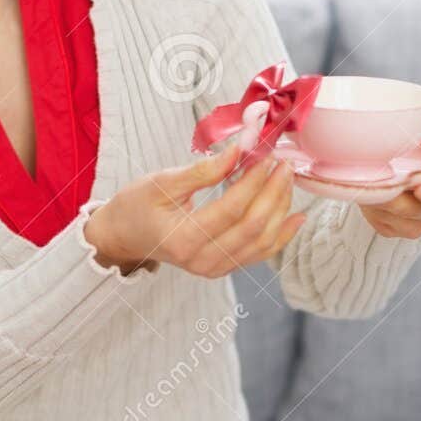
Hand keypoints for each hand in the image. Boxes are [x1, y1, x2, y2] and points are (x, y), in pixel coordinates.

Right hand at [84, 145, 306, 278]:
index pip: (231, 209)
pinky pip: (259, 253)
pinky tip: (296, 216)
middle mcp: (201, 261)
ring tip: (287, 180)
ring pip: (261, 241)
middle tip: (284, 163)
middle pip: (252, 227)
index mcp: (183, 239)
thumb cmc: (136, 206)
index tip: (266, 156)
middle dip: (273, 193)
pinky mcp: (222, 268)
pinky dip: (280, 234)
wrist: (124, 236)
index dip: (253, 181)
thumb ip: (202, 170)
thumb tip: (239, 151)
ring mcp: (213, 269)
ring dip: (280, 209)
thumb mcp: (162, 182)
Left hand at [359, 121, 420, 237]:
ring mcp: (414, 223)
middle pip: (420, 214)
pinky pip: (381, 222)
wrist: (397, 162)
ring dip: (382, 203)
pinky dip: (372, 208)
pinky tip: (365, 191)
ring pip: (397, 220)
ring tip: (370, 184)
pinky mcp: (391, 228)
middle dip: (401, 202)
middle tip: (386, 187)